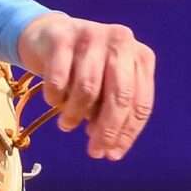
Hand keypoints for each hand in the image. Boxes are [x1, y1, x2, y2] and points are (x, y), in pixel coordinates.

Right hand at [16, 12, 156, 160]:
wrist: (49, 35)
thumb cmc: (85, 67)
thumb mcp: (107, 86)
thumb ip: (112, 112)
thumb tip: (109, 149)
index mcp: (141, 56)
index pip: (141, 103)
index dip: (127, 133)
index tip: (112, 155)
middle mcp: (121, 41)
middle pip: (119, 96)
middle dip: (107, 130)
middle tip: (94, 152)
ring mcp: (91, 35)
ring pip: (87, 90)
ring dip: (75, 115)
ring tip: (66, 125)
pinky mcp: (62, 37)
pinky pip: (58, 80)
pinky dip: (55, 98)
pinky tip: (54, 101)